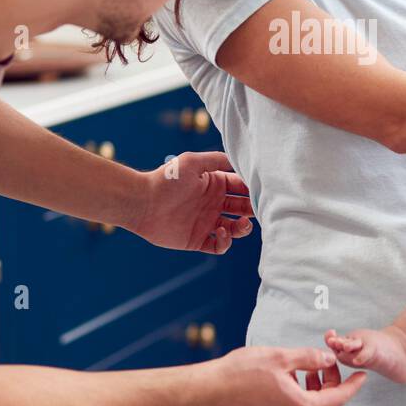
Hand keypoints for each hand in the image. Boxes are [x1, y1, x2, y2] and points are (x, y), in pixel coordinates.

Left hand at [125, 150, 254, 253]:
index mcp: (213, 184)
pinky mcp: (197, 240)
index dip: (252, 189)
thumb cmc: (166, 178)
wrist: (142, 202)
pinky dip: (225, 242)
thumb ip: (218, 160)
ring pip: (235, 229)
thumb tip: (241, 161)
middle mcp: (212, 203)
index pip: (240, 187)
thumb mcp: (193, 161)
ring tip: (242, 224)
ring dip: (243, 228)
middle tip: (259, 210)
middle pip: (242, 208)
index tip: (262, 192)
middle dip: (253, 209)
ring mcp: (206, 222)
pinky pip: (218, 246)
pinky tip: (221, 231)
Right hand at [202, 346, 367, 405]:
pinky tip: (293, 379)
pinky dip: (304, 398)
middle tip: (330, 364)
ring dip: (318, 392)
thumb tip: (329, 359)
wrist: (212, 389)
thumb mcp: (281, 356)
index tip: (363, 374)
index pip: (338, 398)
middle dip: (334, 386)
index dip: (353, 385)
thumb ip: (309, 358)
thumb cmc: (242, 371)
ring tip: (310, 369)